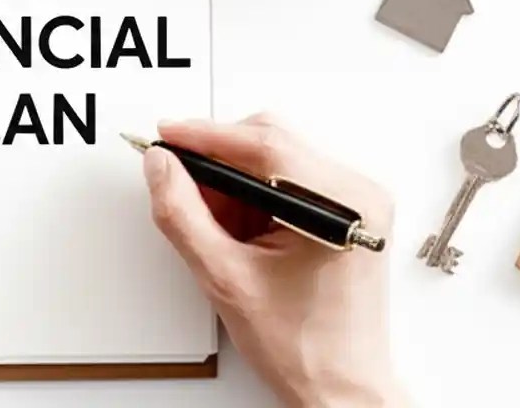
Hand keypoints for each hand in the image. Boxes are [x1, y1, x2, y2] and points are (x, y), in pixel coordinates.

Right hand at [143, 115, 406, 407]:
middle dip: (218, 161)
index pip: (264, 144)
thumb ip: (182, 215)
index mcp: (341, 204)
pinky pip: (289, 179)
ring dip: (235, 183)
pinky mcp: (346, 211)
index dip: (206, 135)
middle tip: (179, 185)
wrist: (341, 387)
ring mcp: (356, 200)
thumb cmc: (304, 347)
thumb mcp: (225, 278)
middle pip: (271, 142)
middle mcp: (358, 192)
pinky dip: (254, 196)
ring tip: (219, 230)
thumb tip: (161, 168)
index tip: (166, 136)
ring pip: (276, 158)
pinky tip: (241, 232)